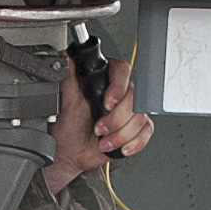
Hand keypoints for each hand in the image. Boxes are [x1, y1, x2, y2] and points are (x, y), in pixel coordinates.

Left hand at [44, 58, 153, 193]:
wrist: (69, 154)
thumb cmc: (65, 128)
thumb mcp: (64, 100)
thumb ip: (67, 76)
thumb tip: (65, 56)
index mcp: (103, 80)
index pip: (121, 71)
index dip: (118, 87)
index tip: (107, 104)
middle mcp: (118, 93)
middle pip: (134, 97)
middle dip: (116, 119)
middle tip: (99, 129)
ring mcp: (128, 110)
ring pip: (140, 117)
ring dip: (121, 134)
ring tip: (103, 141)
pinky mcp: (135, 127)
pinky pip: (146, 131)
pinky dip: (134, 142)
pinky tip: (121, 147)